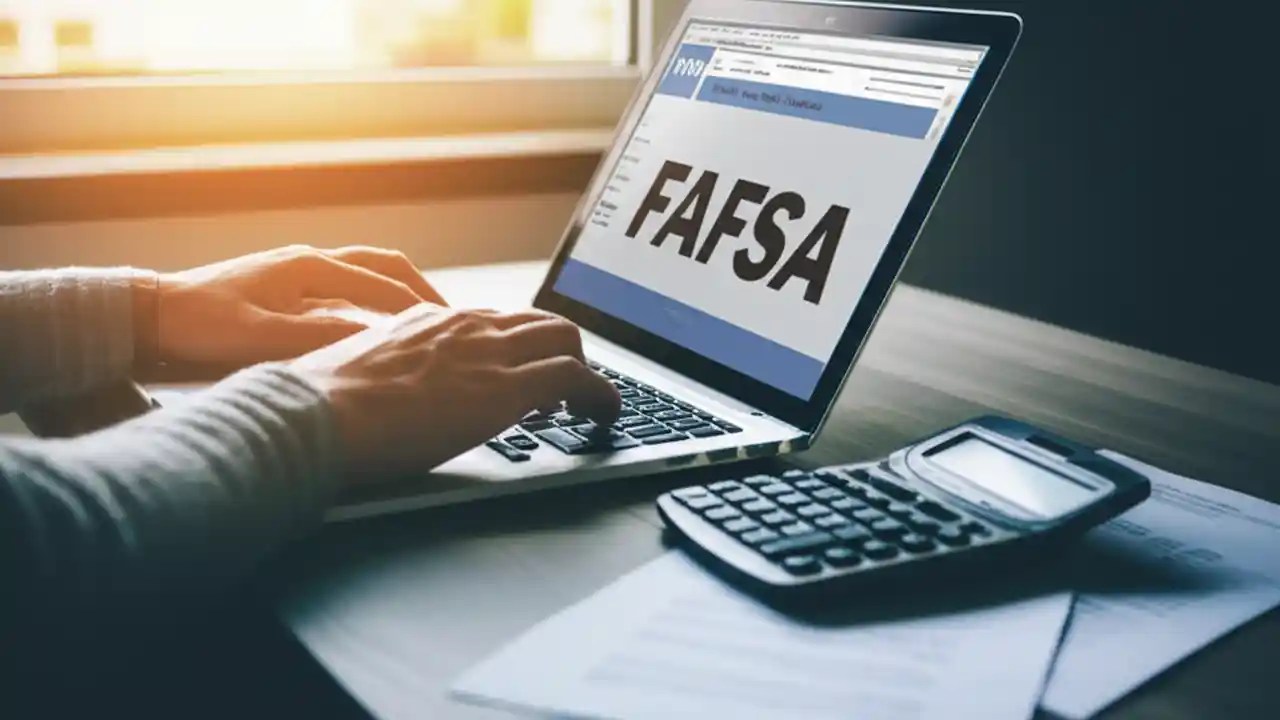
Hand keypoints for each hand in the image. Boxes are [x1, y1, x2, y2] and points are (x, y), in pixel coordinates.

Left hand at [137, 245, 445, 369]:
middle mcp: (308, 262)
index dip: (420, 307)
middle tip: (451, 317)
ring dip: (398, 291)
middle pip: (382, 265)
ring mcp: (297, 272)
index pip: (383, 285)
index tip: (451, 328)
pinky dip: (374, 299)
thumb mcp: (261, 337)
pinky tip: (377, 326)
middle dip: (420, 289)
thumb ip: (318, 337)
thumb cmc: (200, 324)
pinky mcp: (285, 287)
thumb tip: (373, 340)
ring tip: (424, 319)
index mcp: (309, 268)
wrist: (151, 315)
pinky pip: (346, 286)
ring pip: (365, 272)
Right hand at [291, 304, 620, 478]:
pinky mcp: (506, 389)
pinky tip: (603, 416)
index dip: (518, 347)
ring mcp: (488, 353)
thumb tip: (387, 391)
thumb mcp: (358, 369)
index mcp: (429, 321)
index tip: (523, 371)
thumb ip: (389, 369)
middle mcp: (465, 326)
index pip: (495, 321)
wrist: (315, 416)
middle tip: (563, 390)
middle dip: (561, 352)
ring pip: (565, 338)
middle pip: (540, 322)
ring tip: (587, 405)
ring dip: (584, 372)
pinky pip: (575, 378)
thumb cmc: (320, 405)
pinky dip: (600, 396)